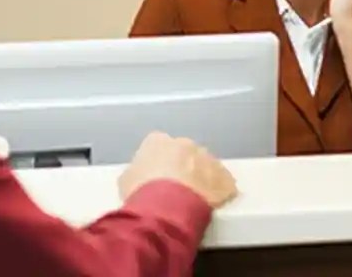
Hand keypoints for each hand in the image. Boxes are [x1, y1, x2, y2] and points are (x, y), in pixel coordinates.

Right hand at [118, 132, 237, 208]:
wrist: (167, 209)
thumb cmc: (143, 194)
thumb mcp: (126, 181)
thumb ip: (135, 172)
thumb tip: (138, 178)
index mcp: (159, 142)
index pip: (158, 146)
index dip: (158, 163)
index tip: (155, 178)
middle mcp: (186, 144)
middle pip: (186, 154)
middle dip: (183, 169)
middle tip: (174, 192)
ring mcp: (209, 160)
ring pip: (207, 168)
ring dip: (202, 180)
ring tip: (191, 202)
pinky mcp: (225, 179)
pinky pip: (224, 184)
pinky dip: (219, 194)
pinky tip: (210, 207)